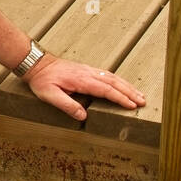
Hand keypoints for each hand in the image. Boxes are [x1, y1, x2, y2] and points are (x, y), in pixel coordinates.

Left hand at [22, 51, 145, 121]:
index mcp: (82, 80)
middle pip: (114, 83)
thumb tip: (83, 116)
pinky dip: (119, 81)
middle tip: (143, 102)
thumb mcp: (50, 95)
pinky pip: (107, 75)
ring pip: (113, 77)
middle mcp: (88, 73)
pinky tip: (123, 85)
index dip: (120, 98)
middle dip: (130, 92)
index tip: (132, 105)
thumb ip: (67, 105)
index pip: (106, 90)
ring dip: (127, 86)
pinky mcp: (87, 70)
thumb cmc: (42, 80)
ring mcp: (89, 70)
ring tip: (139, 95)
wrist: (37, 64)